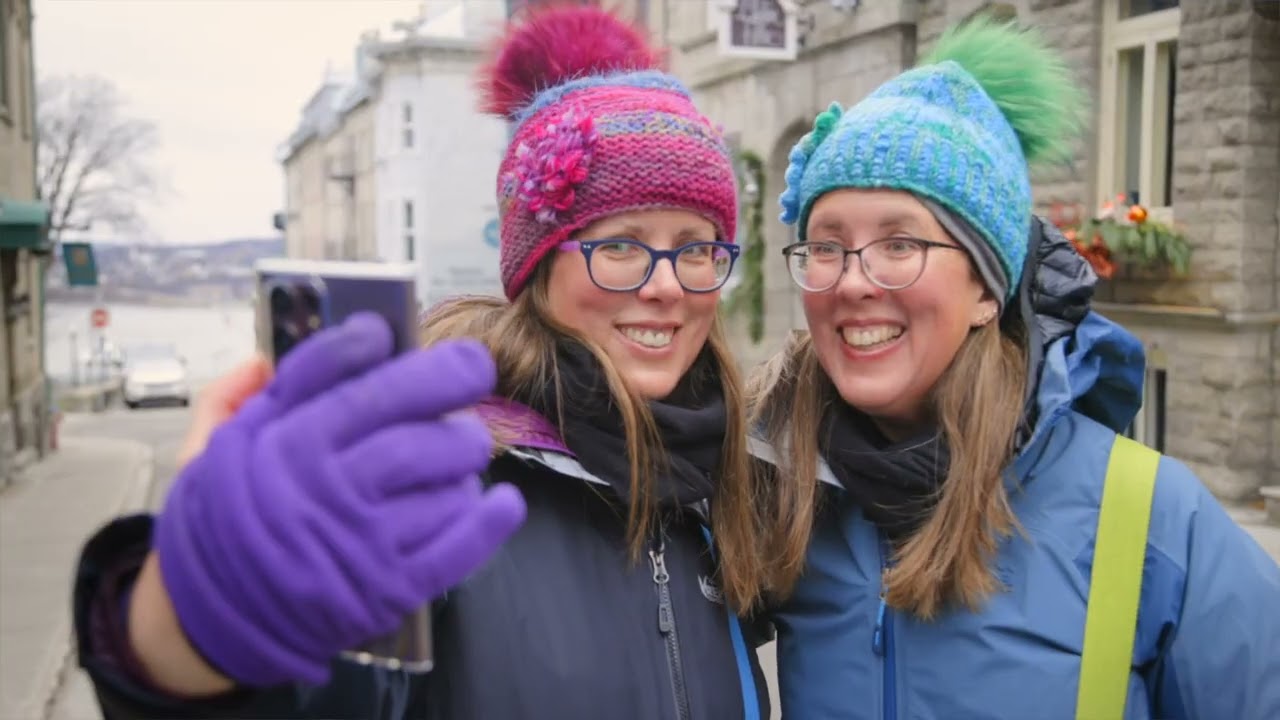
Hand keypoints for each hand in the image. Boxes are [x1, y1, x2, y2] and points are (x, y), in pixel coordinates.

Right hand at [152, 313, 526, 685]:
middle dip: (450, 382)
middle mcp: (324, 485)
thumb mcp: (210, 451)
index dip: (364, 341)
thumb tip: (267, 356)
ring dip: (463, 455)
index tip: (385, 333)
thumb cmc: (222, 523)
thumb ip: (235, 397)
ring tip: (460, 450)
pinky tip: (503, 502)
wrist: (211, 618)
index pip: (331, 372)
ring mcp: (361, 538)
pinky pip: (457, 547)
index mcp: (280, 445)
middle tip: (472, 369)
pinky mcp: (389, 586)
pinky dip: (489, 521)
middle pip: (406, 421)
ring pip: (441, 476)